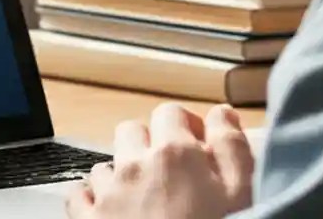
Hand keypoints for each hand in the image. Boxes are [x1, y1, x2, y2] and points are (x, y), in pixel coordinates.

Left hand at [65, 102, 254, 218]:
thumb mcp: (242, 194)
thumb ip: (232, 147)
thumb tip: (222, 114)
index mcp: (175, 153)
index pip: (171, 113)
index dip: (185, 127)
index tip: (196, 147)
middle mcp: (135, 165)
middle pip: (132, 132)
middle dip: (150, 146)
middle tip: (172, 176)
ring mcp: (107, 193)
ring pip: (107, 164)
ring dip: (123, 175)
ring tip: (146, 202)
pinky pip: (79, 194)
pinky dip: (94, 199)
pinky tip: (114, 214)